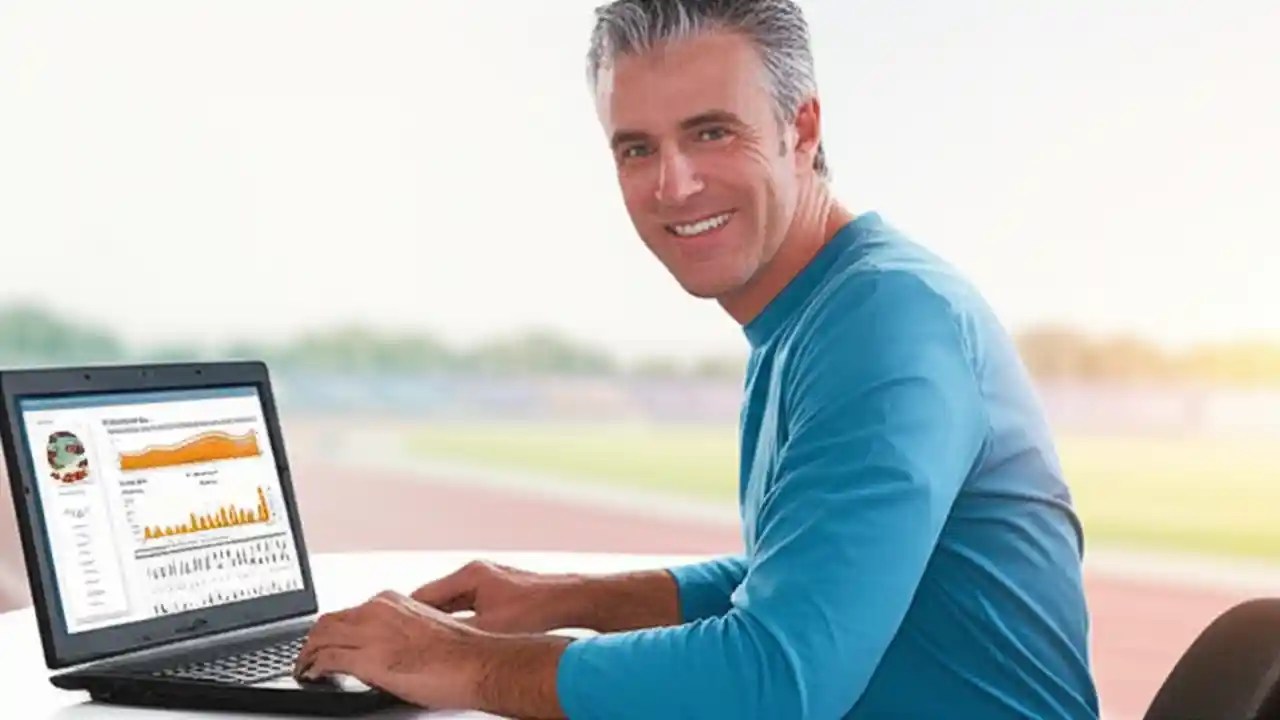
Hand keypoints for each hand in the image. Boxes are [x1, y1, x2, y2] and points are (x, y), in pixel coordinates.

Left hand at [293, 590, 483, 709]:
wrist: (476, 663)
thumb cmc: (462, 652)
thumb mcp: (426, 629)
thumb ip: (401, 632)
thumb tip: (390, 649)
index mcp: (393, 602)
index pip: (350, 611)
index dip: (335, 629)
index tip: (332, 641)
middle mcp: (377, 611)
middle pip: (328, 620)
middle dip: (314, 640)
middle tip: (310, 656)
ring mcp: (370, 633)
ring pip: (320, 636)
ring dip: (308, 653)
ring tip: (306, 668)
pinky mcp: (367, 659)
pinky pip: (326, 659)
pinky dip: (312, 667)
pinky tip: (312, 675)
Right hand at [410, 560, 576, 633]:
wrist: (570, 601)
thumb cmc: (536, 609)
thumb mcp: (488, 627)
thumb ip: (456, 632)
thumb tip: (432, 643)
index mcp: (470, 575)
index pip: (424, 594)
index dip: (406, 614)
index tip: (394, 629)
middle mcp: (479, 573)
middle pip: (438, 598)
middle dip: (425, 618)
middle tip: (410, 638)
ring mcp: (492, 581)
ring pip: (456, 603)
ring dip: (446, 619)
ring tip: (436, 639)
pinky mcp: (504, 591)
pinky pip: (473, 605)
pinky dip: (465, 619)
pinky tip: (467, 635)